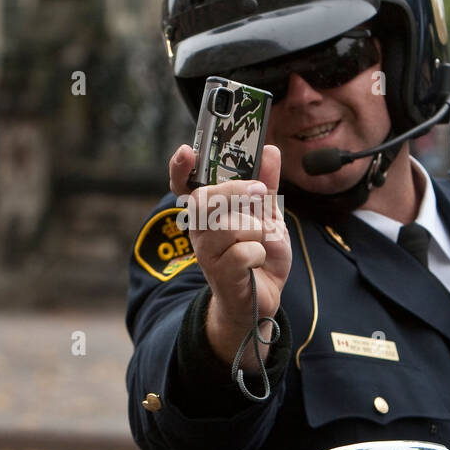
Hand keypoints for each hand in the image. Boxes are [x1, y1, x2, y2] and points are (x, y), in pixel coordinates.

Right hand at [168, 144, 291, 368]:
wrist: (261, 299)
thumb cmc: (259, 255)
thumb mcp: (268, 215)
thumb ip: (267, 185)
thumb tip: (269, 150)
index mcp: (208, 212)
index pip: (184, 185)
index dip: (180, 168)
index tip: (186, 151)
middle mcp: (200, 230)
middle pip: (205, 199)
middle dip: (235, 191)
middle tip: (259, 191)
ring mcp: (207, 253)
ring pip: (230, 226)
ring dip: (255, 229)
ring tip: (260, 240)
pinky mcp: (220, 274)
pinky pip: (243, 252)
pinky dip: (260, 253)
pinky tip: (257, 262)